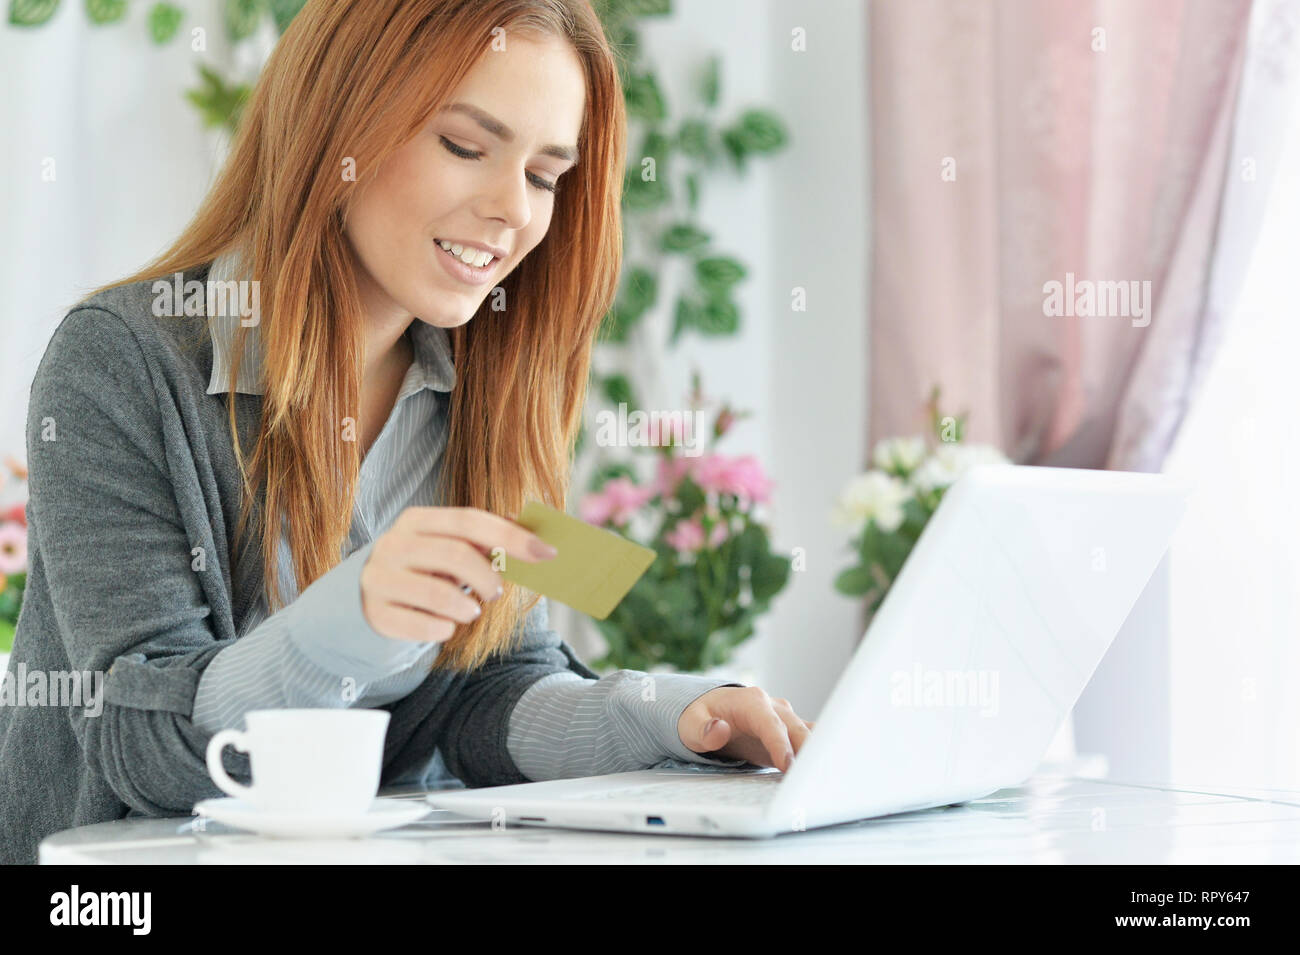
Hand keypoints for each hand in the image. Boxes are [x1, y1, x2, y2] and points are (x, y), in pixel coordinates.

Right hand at [360, 506, 556, 642]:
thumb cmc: (426, 568)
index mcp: (416, 520)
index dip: (511, 536)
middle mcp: (393, 544)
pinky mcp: (376, 613)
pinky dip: (445, 629)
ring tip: (470, 611)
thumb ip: (487, 538)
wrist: (374, 595)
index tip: (546, 553)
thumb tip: (536, 539)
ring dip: (467, 608)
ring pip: (438, 594)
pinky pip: (423, 626)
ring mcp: (379, 579)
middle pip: (455, 555)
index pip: (469, 520)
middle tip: (496, 593)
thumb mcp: (450, 546)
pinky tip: (446, 624)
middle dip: (487, 577)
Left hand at [677, 686, 815, 771]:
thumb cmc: (700, 716)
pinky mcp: (788, 733)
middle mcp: (773, 707)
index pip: (771, 725)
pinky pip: (807, 740)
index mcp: (752, 702)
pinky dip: (816, 754)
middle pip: (797, 729)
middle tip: (811, 779)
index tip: (787, 766)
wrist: (709, 709)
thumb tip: (719, 729)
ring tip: (824, 777)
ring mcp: (784, 719)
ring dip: (817, 754)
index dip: (780, 745)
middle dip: (807, 752)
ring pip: (808, 734)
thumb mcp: (690, 724)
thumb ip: (702, 729)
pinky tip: (823, 772)